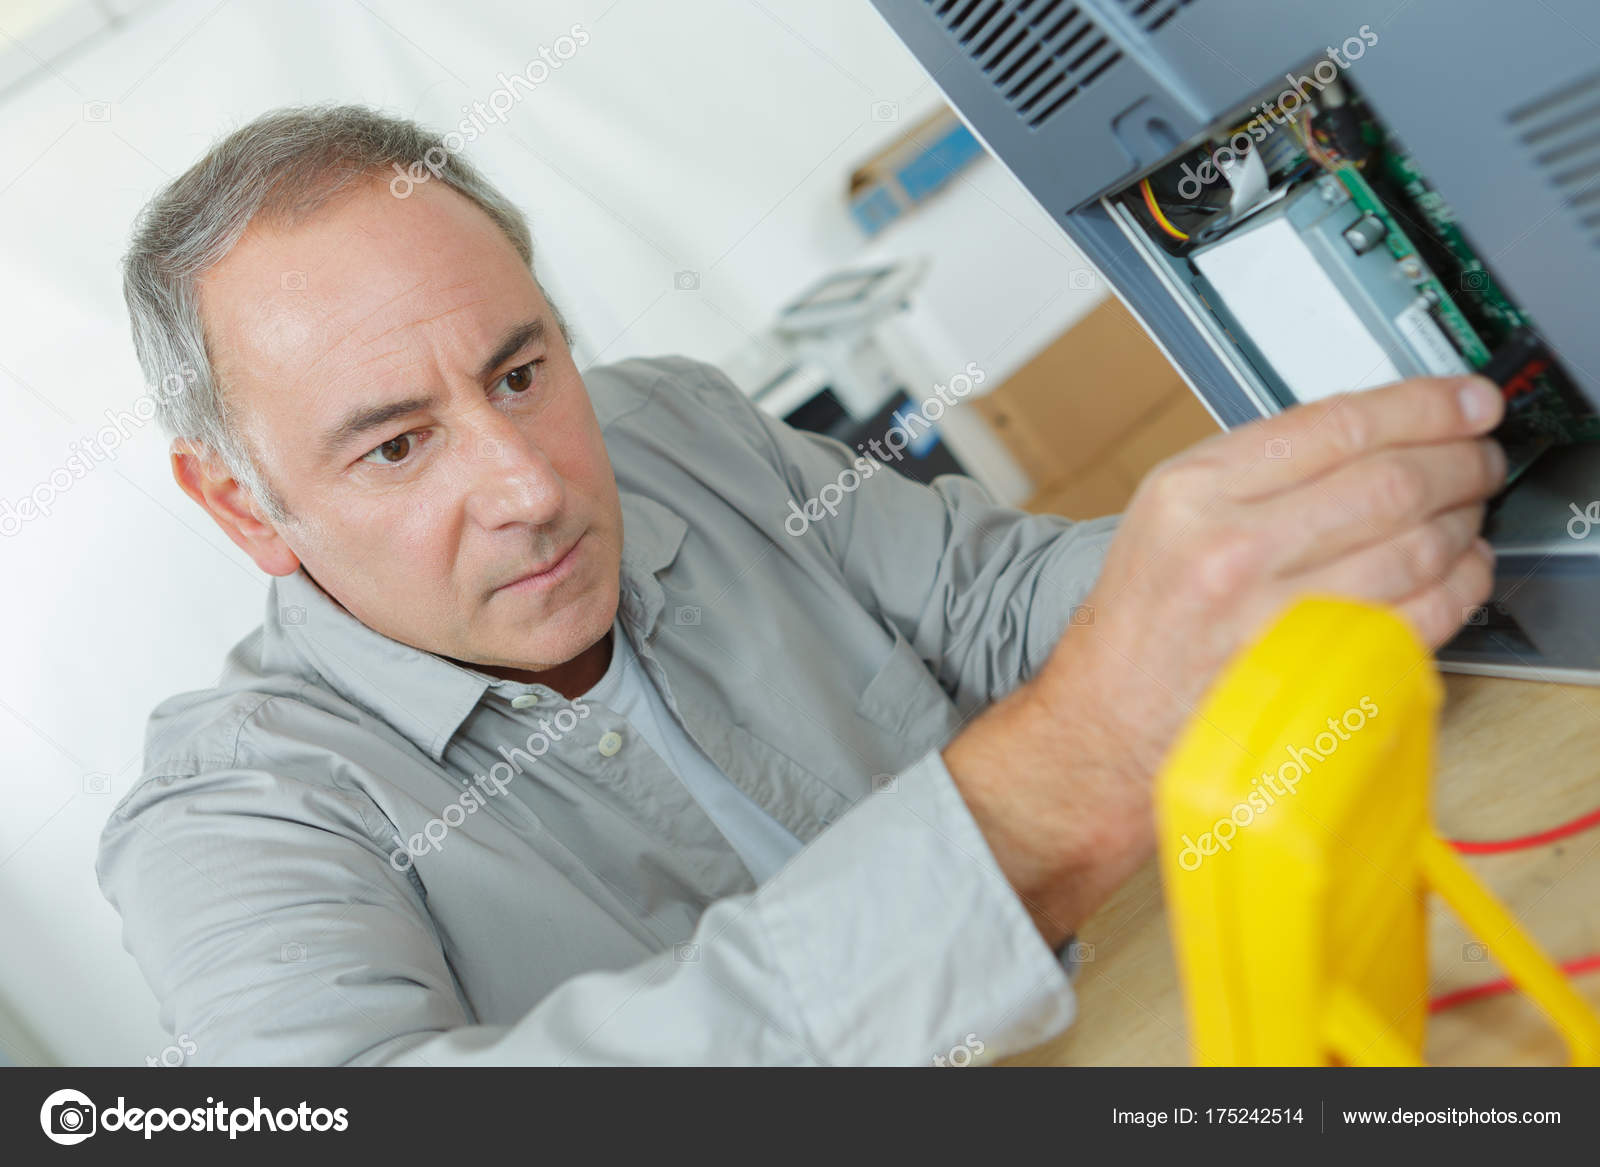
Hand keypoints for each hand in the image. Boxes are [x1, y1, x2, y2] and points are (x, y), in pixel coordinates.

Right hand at [944, 375, 1507, 944]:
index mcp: (1192, 492)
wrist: (1106, 728)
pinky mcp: (1315, 678)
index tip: (1466, 401)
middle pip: (1390, 481)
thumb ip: (1258, 471)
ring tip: (1468, 511)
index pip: (1337, 425)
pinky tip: (1462, 569)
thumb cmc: (1141, 627)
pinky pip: (1423, 617)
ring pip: (1417, 545)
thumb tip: (1373, 434)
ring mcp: (1275, 619)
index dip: (1423, 405)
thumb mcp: (1166, 518)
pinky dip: (1463, 586)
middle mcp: (1230, 549)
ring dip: (1464, 521)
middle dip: (1460, 461)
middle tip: (1481, 457)